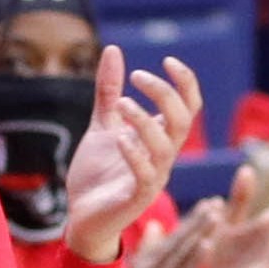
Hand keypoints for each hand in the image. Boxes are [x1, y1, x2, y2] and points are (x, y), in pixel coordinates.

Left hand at [63, 50, 198, 262]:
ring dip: (146, 121)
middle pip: (183, 122)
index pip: (187, 107)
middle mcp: (162, 157)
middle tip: (138, 77)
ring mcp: (152, 178)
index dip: (185, 83)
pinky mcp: (136, 198)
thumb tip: (113, 50)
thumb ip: (108, 92)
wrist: (81, 217)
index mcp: (158, 139)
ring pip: (165, 147)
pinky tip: (119, 138)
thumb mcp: (102, 126)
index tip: (167, 60)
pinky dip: (135, 154)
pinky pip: (146, 176)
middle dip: (166, 95)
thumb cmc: (98, 174)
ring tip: (122, 104)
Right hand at [114, 199, 220, 267]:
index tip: (210, 203)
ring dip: (199, 233)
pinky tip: (207, 245)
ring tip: (218, 214)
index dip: (191, 221)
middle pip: (177, 242)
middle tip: (218, 202)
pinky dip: (194, 260)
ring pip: (179, 255)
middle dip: (198, 221)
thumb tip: (157, 227)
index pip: (171, 239)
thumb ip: (147, 252)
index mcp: (143, 266)